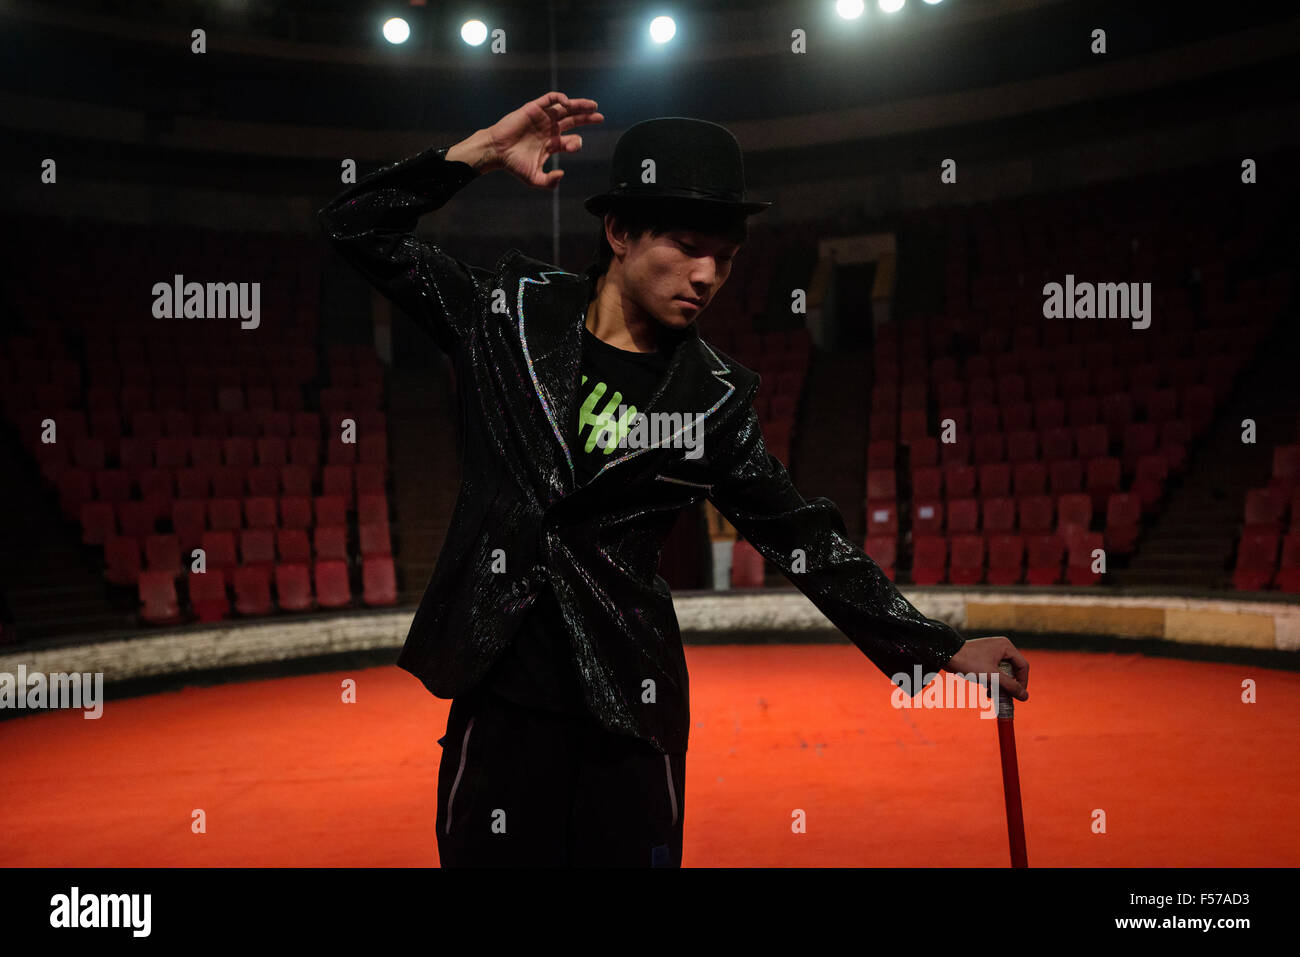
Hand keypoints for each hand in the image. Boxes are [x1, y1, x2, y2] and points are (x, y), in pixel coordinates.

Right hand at [482, 91, 602, 187]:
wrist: (496, 151)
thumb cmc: (513, 164)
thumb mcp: (533, 178)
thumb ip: (549, 182)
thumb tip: (562, 175)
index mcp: (551, 144)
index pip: (571, 139)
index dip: (576, 142)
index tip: (572, 147)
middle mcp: (549, 129)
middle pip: (572, 121)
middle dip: (587, 118)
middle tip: (600, 116)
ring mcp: (542, 118)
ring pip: (565, 108)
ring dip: (579, 105)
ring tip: (593, 105)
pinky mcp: (534, 109)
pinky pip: (550, 99)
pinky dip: (559, 98)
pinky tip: (567, 103)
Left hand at [945, 636, 1028, 701]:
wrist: (946, 655)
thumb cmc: (969, 662)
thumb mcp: (992, 676)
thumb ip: (1010, 686)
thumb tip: (1025, 696)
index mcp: (1006, 646)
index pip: (1023, 666)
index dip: (1022, 682)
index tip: (1018, 695)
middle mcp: (1001, 647)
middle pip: (1013, 671)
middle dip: (1007, 685)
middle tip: (1003, 696)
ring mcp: (992, 652)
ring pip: (1003, 673)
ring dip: (999, 685)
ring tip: (990, 693)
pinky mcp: (983, 658)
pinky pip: (993, 672)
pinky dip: (991, 681)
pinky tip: (985, 689)